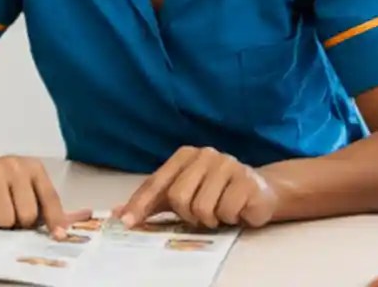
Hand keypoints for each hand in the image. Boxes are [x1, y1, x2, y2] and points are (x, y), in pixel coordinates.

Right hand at [0, 155, 89, 237]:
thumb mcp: (22, 187)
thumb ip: (41, 204)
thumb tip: (61, 231)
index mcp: (33, 168)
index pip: (49, 197)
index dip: (55, 219)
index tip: (59, 236)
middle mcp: (15, 166)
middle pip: (27, 215)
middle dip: (18, 222)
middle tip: (8, 213)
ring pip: (5, 219)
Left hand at [113, 146, 278, 229]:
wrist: (259, 191)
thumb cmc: (215, 193)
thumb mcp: (182, 194)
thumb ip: (152, 202)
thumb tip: (119, 212)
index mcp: (185, 155)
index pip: (157, 182)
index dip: (140, 204)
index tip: (126, 222)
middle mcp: (206, 154)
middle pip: (178, 197)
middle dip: (187, 215)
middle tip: (199, 216)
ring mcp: (228, 165)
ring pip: (203, 208)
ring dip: (210, 219)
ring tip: (219, 212)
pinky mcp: (247, 181)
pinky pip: (227, 212)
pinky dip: (229, 218)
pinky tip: (236, 210)